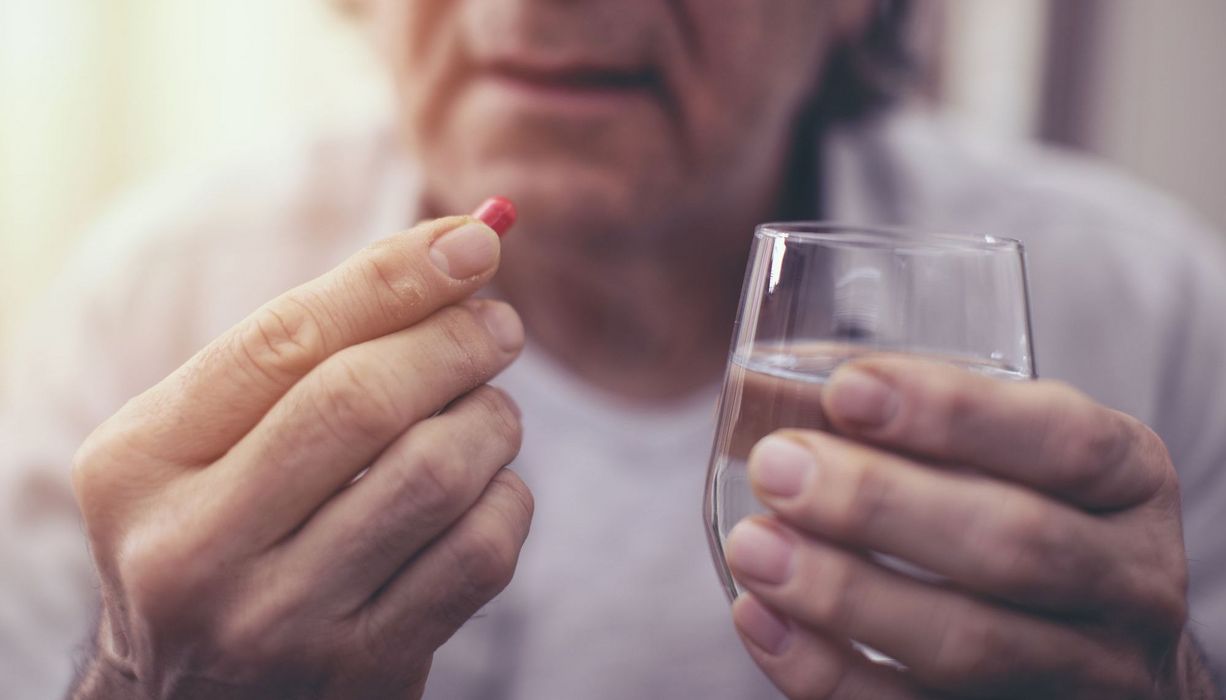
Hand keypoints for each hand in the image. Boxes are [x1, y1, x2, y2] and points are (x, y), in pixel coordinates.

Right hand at [70, 216, 530, 698]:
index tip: (475, 241)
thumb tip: (459, 246)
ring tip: (491, 412)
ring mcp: (276, 622)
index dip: (395, 278)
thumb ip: (308, 350)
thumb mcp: (212, 443)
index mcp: (139, 463)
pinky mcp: (361, 672)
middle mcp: (191, 549)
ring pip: (434, 473)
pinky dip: (507, 500)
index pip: (284, 338)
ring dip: (491, 420)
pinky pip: (478, 554)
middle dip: (455, 341)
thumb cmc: (227, 530)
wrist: (199, 698)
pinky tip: (489, 490)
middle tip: (499, 327)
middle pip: (362, 400)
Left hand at [726, 356, 1217, 698]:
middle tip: (777, 467)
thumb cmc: (1035, 522)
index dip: (953, 414)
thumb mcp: (1026, 462)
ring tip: (754, 545)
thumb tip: (794, 398)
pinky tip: (760, 618)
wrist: (1102, 659)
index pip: (1063, 442)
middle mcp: (1129, 581)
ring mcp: (1090, 674)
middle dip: (878, 503)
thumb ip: (941, 433)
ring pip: (969, 644)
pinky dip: (826, 671)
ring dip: (843, 592)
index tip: (845, 390)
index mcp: (1130, 482)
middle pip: (1013, 546)